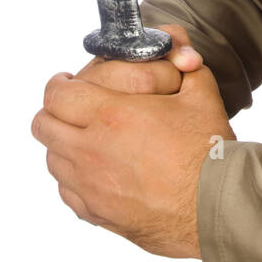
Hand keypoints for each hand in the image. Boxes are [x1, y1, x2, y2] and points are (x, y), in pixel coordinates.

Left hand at [32, 31, 236, 256]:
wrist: (217, 208)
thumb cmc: (209, 151)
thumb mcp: (201, 93)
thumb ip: (182, 62)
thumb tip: (177, 48)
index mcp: (112, 116)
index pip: (57, 95)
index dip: (60, 84)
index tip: (68, 82)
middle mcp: (91, 151)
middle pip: (43, 125)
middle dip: (56, 111)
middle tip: (74, 107)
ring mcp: (90, 186)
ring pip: (52, 159)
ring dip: (64, 143)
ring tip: (88, 138)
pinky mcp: (96, 214)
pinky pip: (66, 191)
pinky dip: (74, 177)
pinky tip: (99, 170)